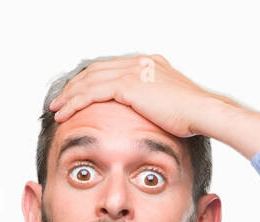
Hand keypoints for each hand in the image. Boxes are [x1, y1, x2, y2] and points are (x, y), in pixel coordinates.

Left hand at [47, 53, 213, 137]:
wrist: (203, 113)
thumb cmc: (193, 118)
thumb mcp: (171, 107)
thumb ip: (155, 107)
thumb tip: (148, 120)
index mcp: (149, 66)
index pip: (110, 70)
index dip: (91, 83)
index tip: (78, 97)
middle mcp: (139, 64)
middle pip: (96, 71)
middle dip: (75, 87)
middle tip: (59, 102)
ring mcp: (134, 71)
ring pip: (90, 80)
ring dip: (70, 96)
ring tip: (55, 109)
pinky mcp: (129, 85)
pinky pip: (93, 92)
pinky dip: (76, 103)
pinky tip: (64, 113)